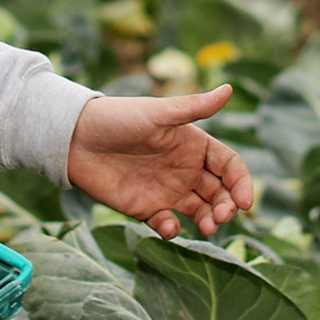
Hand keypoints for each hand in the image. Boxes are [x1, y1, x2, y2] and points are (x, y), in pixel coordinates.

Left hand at [69, 86, 258, 239]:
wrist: (74, 139)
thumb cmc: (118, 118)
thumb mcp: (158, 113)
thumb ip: (194, 107)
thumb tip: (229, 90)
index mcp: (193, 144)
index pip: (229, 166)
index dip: (242, 183)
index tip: (245, 202)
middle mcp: (185, 168)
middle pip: (220, 192)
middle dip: (228, 206)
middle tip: (222, 217)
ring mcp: (167, 189)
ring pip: (200, 211)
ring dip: (209, 220)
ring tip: (207, 227)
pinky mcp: (146, 207)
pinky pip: (168, 224)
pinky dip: (173, 229)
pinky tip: (167, 225)